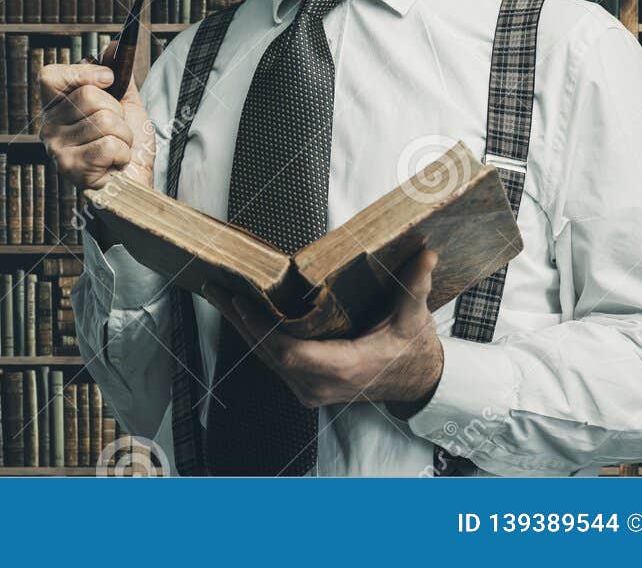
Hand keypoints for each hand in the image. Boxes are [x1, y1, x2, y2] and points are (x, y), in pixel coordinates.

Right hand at [37, 63, 155, 190]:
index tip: (108, 79)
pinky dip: (123, 153)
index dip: (81, 72)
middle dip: (117, 112)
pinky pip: (109, 145)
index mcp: (56, 108)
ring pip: (104, 121)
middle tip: (117, 130)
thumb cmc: (127, 147)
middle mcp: (48, 127)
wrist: (135, 186)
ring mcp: (56, 149)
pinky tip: (115, 163)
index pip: (50, 76)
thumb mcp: (126, 105)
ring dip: (124, 136)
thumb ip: (119, 76)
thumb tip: (113, 46)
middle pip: (89, 96)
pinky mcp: (71, 169)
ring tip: (117, 149)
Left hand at [203, 249, 444, 416]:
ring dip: (242, 327)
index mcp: (345, 368)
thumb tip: (426, 253)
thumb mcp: (414, 318)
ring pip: (267, 358)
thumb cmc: (412, 349)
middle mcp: (321, 384)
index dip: (262, 330)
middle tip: (214, 287)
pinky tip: (238, 314)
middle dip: (240, 320)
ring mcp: (311, 388)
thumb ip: (415, 286)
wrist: (415, 382)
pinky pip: (273, 361)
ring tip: (217, 294)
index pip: (290, 352)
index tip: (241, 303)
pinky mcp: (306, 385)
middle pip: (269, 353)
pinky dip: (255, 336)